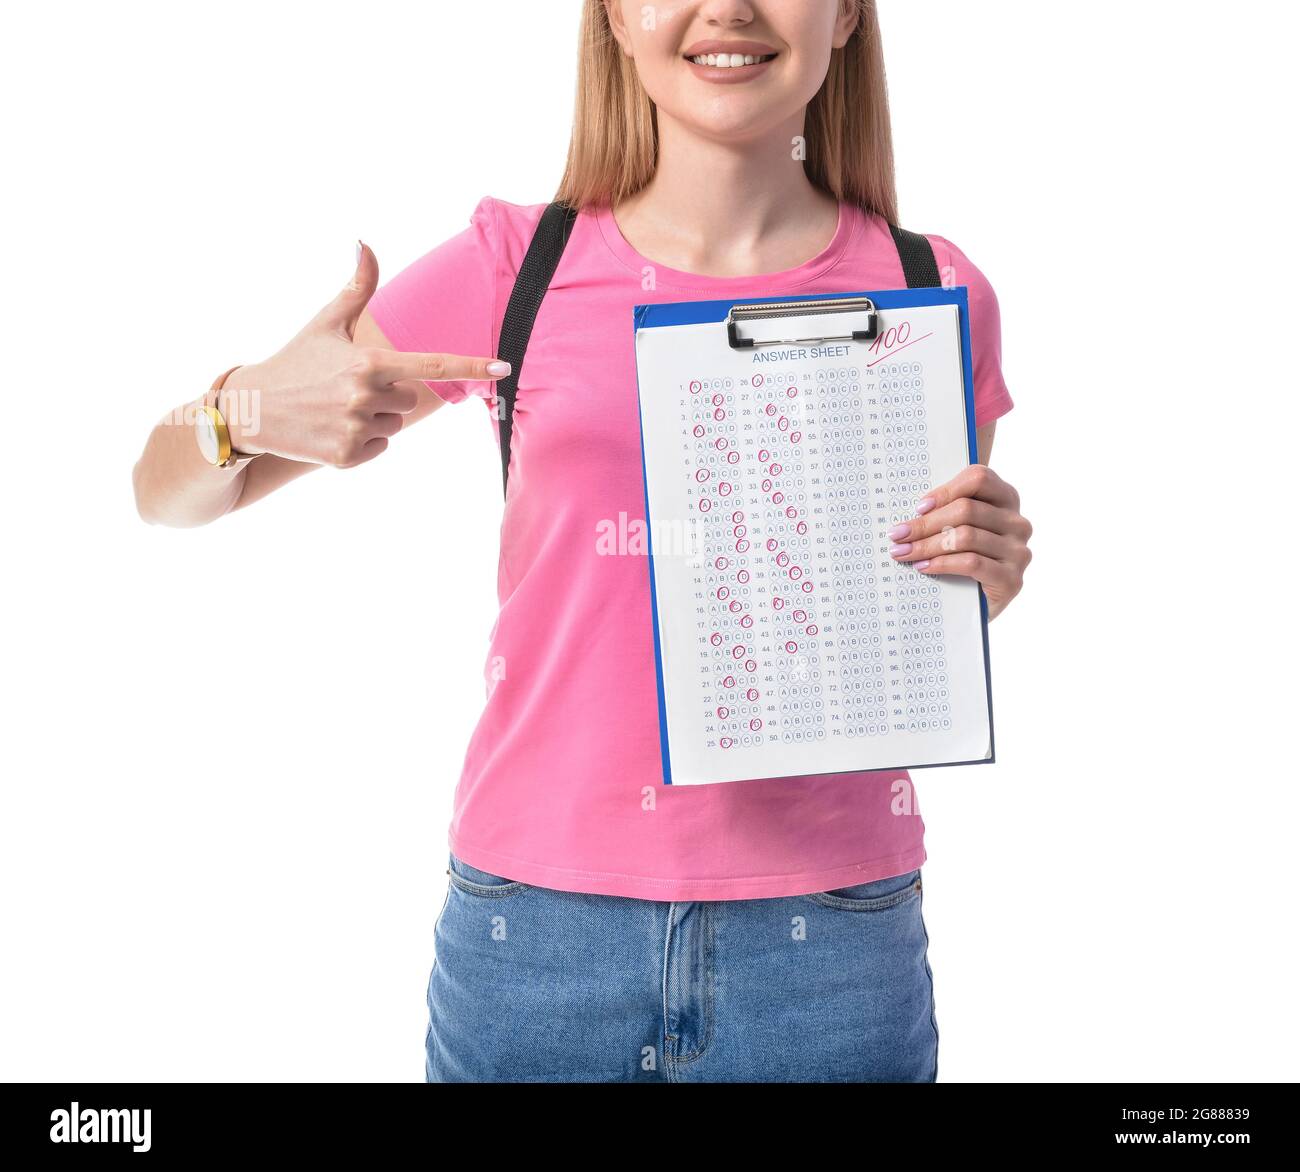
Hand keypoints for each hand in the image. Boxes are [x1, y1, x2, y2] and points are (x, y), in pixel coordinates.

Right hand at [220, 243, 509, 467]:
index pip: (432, 365)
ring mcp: (354, 429)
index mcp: (368, 362)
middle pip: (409, 400)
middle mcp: (364, 396)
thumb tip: (365, 242)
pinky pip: (379, 448)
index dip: (472, 366)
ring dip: (373, 420)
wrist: (251, 410)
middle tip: (344, 388)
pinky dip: (361, 443)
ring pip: (394, 425)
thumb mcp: (325, 323)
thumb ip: (356, 287)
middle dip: (386, 395)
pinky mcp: (345, 457)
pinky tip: (331, 430)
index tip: (505, 367)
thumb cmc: (295, 361)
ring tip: (335, 409)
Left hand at [887, 464, 1031, 619]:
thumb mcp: (957, 528)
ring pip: (965, 537)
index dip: (945, 491)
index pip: (978, 478)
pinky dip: (942, 564)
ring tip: (903, 552)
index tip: (918, 508)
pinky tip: (923, 566)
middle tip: (898, 535)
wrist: (976, 605)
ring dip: (927, 545)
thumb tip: (911, 512)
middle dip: (925, 524)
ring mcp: (1018, 551)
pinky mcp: (1012, 579)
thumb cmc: (962, 559)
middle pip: (966, 510)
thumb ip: (946, 512)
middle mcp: (1017, 523)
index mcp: (1006, 499)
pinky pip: (972, 563)